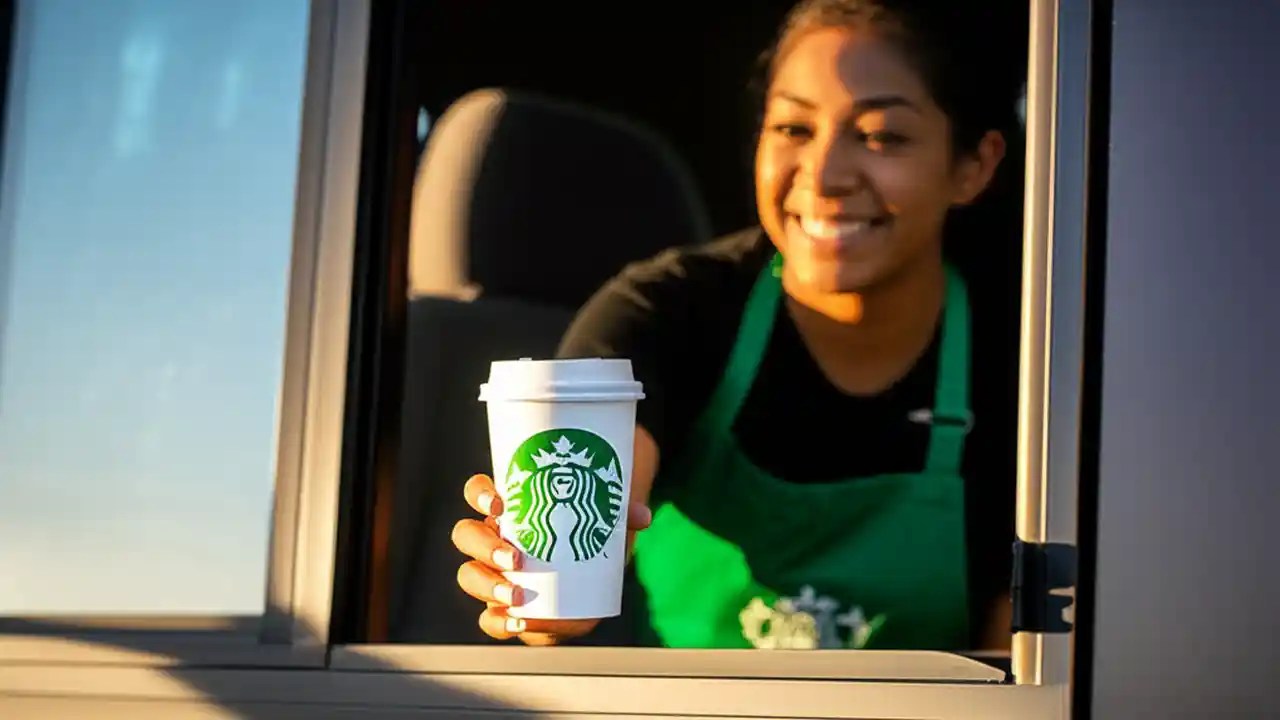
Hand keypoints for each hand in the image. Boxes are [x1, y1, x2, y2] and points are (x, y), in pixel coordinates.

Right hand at [452, 473, 652, 645]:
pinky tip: (517, 623)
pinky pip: (487, 617)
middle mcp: (492, 537)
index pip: (477, 492)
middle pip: (466, 535)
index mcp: (508, 507)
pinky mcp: (503, 606)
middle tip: (515, 559)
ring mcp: (492, 572)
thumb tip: (641, 516)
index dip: (479, 495)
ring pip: (468, 574)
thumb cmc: (590, 530)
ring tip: (515, 595)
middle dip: (485, 547)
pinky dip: (497, 622)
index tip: (499, 505)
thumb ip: (623, 513)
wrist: (592, 574)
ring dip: (486, 584)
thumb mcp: (605, 516)